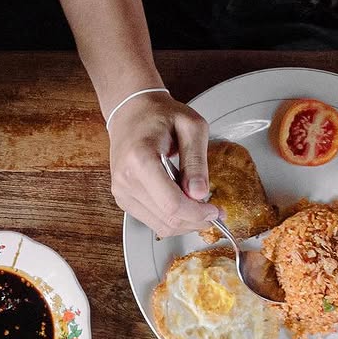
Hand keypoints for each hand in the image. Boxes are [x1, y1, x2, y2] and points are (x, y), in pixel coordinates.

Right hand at [107, 90, 215, 237]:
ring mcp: (122, 192)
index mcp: (139, 159)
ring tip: (200, 209)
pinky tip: (183, 206)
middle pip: (167, 218)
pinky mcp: (124, 200)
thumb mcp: (190, 126)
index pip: (172, 203)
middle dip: (195, 220)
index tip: (215, 211)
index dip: (197, 213)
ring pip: (161, 225)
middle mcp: (126, 180)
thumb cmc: (159, 115)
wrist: (131, 113)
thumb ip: (197, 160)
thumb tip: (200, 193)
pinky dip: (172, 219)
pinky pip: (153, 221)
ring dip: (185, 223)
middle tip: (213, 213)